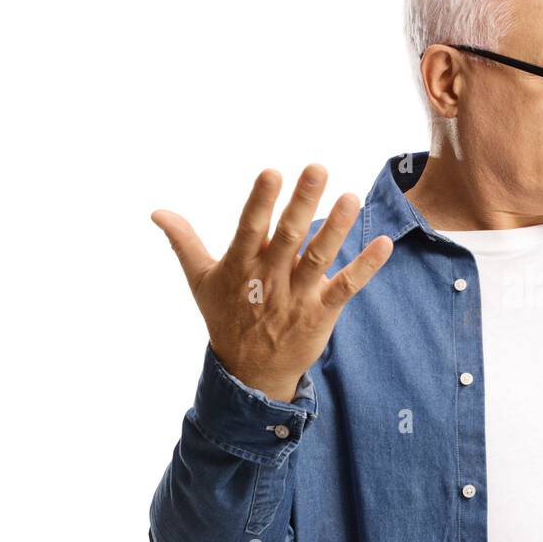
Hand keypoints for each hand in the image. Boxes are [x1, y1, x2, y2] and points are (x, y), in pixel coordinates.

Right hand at [151, 164, 393, 400]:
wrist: (250, 373)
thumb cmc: (226, 317)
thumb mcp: (200, 280)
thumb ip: (184, 241)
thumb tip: (157, 212)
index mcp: (240, 266)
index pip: (250, 227)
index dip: (261, 201)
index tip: (272, 172)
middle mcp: (270, 279)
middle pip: (289, 236)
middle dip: (303, 202)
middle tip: (318, 168)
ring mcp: (297, 296)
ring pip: (319, 258)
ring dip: (336, 228)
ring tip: (352, 197)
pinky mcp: (321, 312)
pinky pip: (346, 286)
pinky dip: (366, 267)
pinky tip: (384, 243)